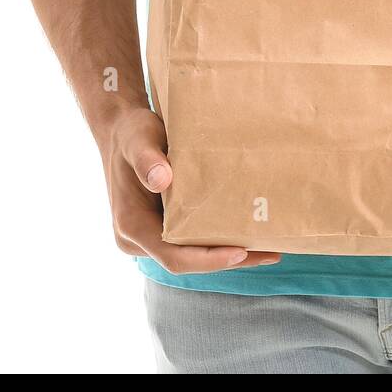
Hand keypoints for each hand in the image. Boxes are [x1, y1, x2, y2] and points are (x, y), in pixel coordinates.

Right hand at [100, 106, 280, 273]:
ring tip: (269, 249)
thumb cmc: (130, 133)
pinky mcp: (162, 227)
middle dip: (227, 260)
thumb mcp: (137, 139)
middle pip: (187, 260)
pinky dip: (219, 240)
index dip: (207, 259)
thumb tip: (162, 180)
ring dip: (228, 253)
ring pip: (191, 254)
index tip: (240, 252)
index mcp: (131, 226)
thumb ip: (146, 158)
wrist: (121, 131)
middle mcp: (139, 239)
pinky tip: (249, 234)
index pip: (172, 256)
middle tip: (270, 253)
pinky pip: (191, 241)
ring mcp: (150, 236)